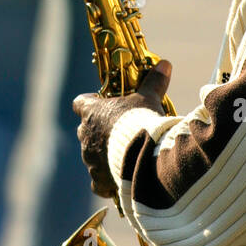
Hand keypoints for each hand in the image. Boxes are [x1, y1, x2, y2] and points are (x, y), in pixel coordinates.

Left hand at [73, 60, 171, 197]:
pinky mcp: (98, 178)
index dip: (89, 102)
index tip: (100, 101)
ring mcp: (89, 158)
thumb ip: (154, 82)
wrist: (143, 156)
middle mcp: (85, 135)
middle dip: (99, 130)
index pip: (80, 103)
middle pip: (86, 129)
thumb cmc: (141, 122)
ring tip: (123, 156)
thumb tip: (165, 64)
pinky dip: (105, 181)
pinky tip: (118, 180)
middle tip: (118, 130)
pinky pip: (97, 182)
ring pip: (91, 155)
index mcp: (91, 112)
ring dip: (103, 155)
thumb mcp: (149, 99)